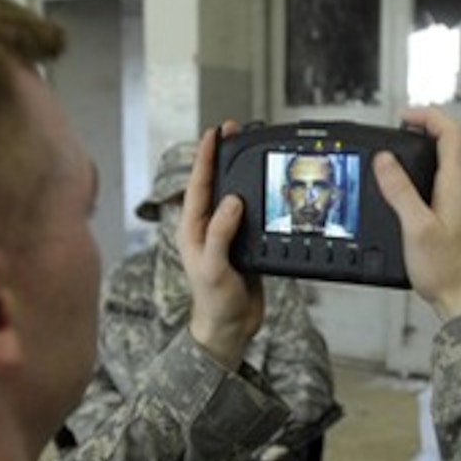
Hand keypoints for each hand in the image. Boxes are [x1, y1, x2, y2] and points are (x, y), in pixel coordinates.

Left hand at [178, 123, 263, 368]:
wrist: (230, 329)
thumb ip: (220, 233)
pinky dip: (257, 198)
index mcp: (192, 229)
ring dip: (241, 173)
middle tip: (234, 130)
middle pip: (215, 184)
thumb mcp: (214, 266)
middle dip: (223, 156)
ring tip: (250, 150)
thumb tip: (231, 201)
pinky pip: (250, 216)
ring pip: (233, 197)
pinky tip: (267, 188)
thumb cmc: (214, 302)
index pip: (198, 185)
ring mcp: (226, 236)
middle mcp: (207, 229)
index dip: (206, 157)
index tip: (214, 133)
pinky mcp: (243, 246)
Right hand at [373, 108, 460, 320]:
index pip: (452, 132)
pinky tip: (433, 176)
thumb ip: (400, 190)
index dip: (428, 117)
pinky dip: (450, 162)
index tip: (405, 117)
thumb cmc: (446, 270)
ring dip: (448, 140)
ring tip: (423, 143)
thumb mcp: (415, 228)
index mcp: (459, 185)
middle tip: (411, 126)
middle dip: (437, 123)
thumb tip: (385, 160)